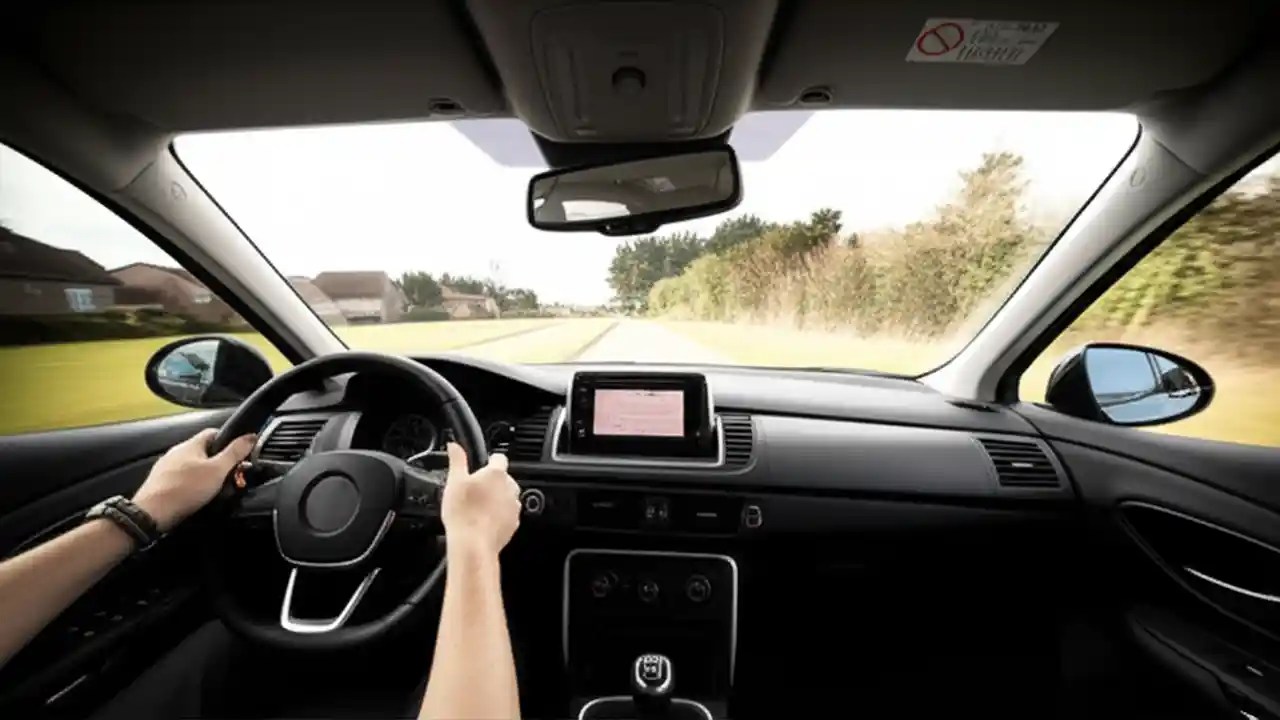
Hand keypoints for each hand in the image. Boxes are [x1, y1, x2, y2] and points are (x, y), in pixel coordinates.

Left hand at [132, 429, 256, 531]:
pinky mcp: (161, 483)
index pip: (214, 433)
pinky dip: (192, 486)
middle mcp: (176, 452)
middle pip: (204, 452)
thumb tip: (250, 437)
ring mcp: (166, 468)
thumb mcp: (218, 470)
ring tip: (215, 490)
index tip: (239, 453)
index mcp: (190, 444)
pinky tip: (197, 497)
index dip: (229, 441)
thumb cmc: (184, 490)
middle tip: (230, 477)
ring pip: (193, 467)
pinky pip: (182, 480)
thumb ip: (235, 452)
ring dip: (206, 476)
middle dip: (219, 463)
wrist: (152, 513)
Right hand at [442, 443, 520, 555]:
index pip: (499, 458)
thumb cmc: (462, 513)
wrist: (473, 544)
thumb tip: (454, 446)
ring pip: (506, 497)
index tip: (481, 468)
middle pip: (503, 479)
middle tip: (474, 492)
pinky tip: (484, 522)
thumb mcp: (454, 482)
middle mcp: (510, 488)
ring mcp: (514, 506)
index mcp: (496, 474)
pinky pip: (507, 515)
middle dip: (491, 484)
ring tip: (477, 509)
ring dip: (496, 500)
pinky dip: (499, 516)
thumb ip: (457, 460)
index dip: (489, 461)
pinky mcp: (514, 524)